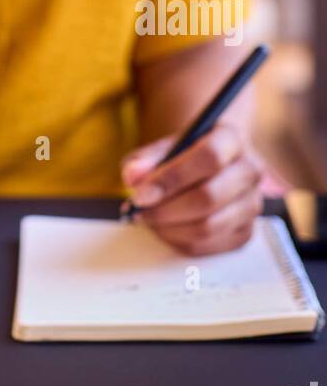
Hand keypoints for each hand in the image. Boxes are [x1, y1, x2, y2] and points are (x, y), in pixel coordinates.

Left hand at [120, 123, 266, 255]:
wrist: (209, 166)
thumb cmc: (184, 155)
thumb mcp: (163, 148)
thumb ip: (144, 159)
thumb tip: (133, 176)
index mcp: (232, 139)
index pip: (209, 157)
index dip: (172, 177)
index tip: (141, 193)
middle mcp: (250, 170)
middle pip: (209, 197)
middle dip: (166, 209)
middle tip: (139, 211)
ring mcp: (252, 204)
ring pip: (209, 227)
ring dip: (170, 228)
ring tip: (149, 219)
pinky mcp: (246, 232)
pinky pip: (209, 246)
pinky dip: (180, 241)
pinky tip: (166, 228)